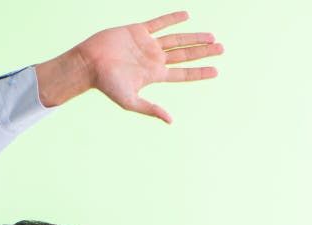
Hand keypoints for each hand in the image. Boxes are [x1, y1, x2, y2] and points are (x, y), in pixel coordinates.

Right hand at [35, 10, 222, 122]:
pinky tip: (186, 16)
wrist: (89, 63)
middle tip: (222, 49)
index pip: (182, 74)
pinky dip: (172, 19)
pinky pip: (159, 23)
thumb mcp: (130, 100)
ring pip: (176, 39)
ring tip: (212, 36)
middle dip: (203, 52)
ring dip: (194, 37)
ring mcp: (147, 45)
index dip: (199, 72)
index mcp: (154, 75)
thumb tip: (171, 121)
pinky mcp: (138, 31)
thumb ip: (150, 109)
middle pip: (184, 55)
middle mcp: (153, 59)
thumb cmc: (106, 84)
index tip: (217, 70)